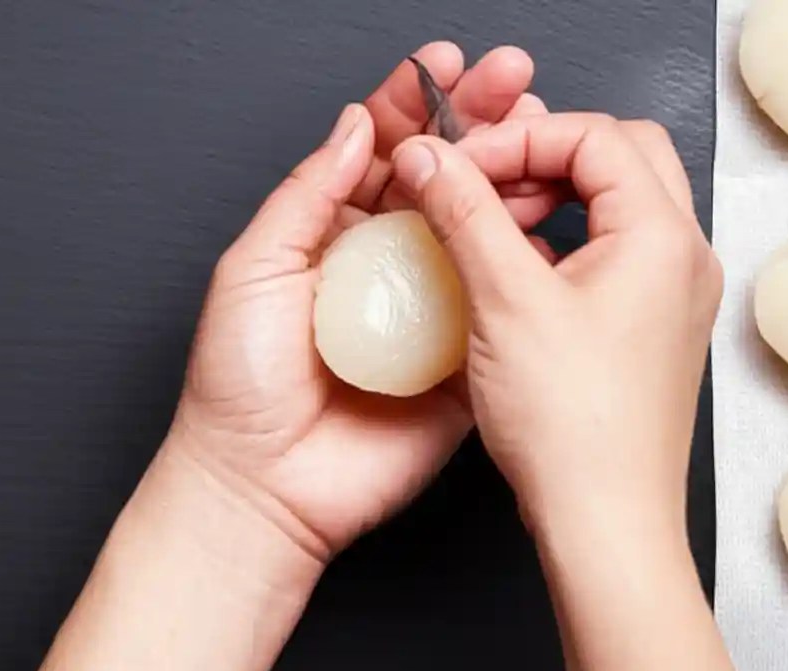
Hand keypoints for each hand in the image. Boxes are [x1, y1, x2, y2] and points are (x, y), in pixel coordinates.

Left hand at [174, 43, 550, 560]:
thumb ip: (308, 194)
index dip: (413, 105)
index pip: (380, 154)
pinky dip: (524, 262)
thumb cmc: (238, 385)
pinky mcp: (461, 360)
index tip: (444, 67)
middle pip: (441, 181)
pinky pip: (497, 304)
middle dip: (478, 123)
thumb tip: (355, 124)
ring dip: (511, 179)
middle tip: (513, 79)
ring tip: (541, 132)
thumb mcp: (254, 268)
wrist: (264, 486)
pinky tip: (548, 218)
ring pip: (478, 233)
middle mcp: (385, 267)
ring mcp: (427, 311)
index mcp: (332, 238)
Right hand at [389, 113, 722, 535]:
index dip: (517, 140)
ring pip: (621, 203)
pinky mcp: (655, 328)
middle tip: (484, 186)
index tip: (458, 167)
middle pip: (620, 156)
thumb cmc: (571, 426)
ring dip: (557, 197)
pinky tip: (515, 274)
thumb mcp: (504, 300)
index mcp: (662, 235)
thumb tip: (428, 156)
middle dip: (545, 156)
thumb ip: (465, 212)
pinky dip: (567, 241)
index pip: (594, 134)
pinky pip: (617, 253)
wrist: (606, 522)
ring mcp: (675, 295)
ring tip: (493, 228)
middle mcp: (684, 257)